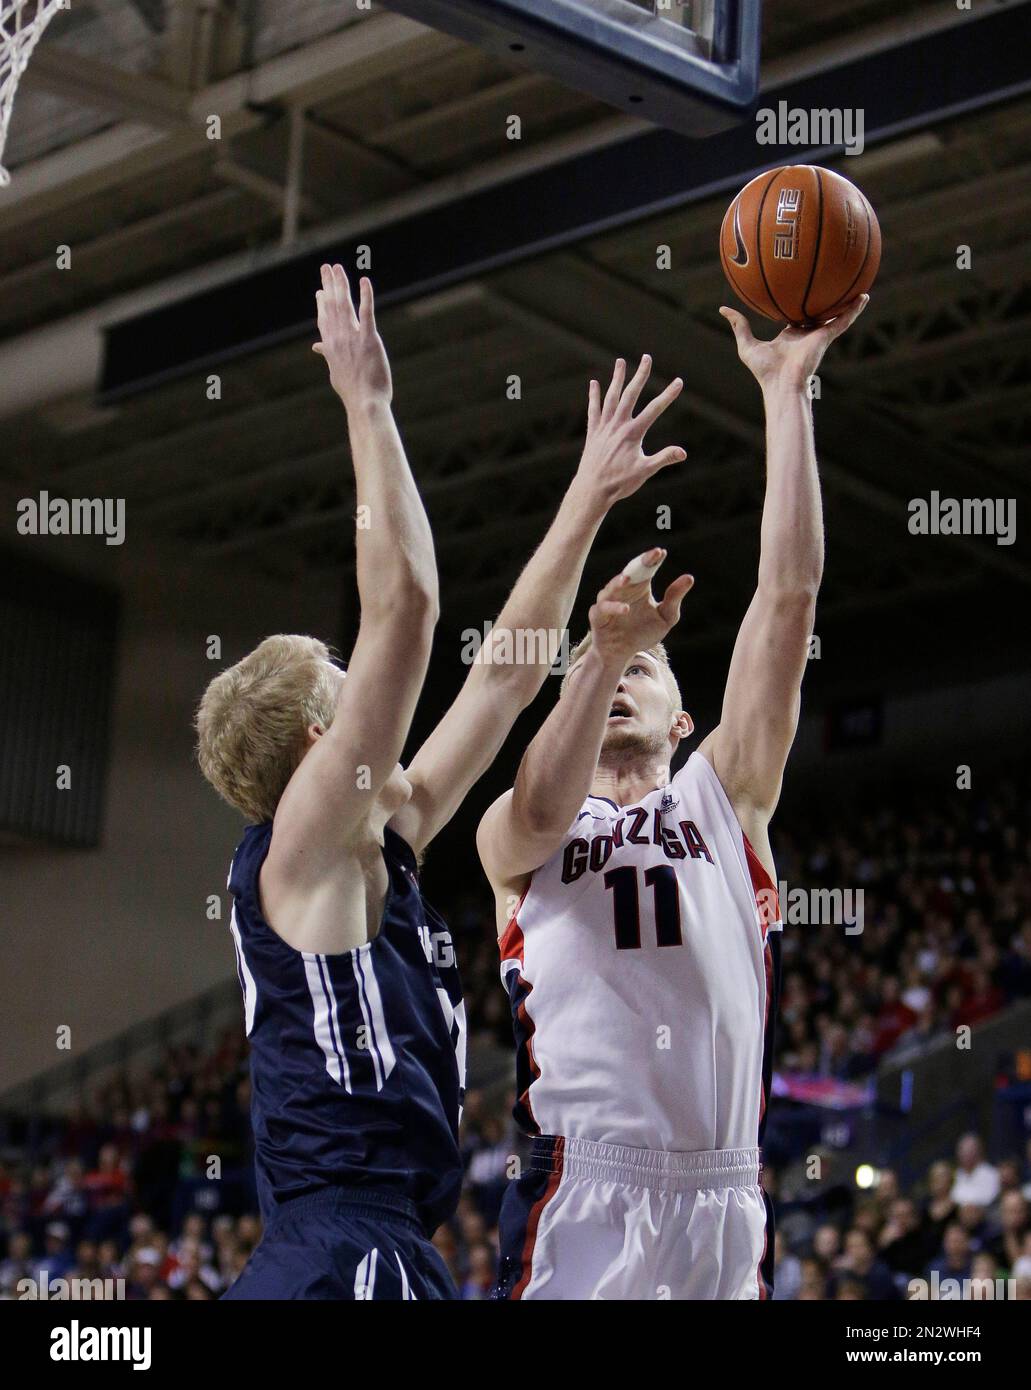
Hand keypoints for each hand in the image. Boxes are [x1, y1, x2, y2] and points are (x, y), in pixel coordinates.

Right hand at [313, 264, 391, 406]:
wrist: (364, 403)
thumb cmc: (353, 392)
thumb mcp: (335, 372)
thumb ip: (328, 355)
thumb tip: (317, 347)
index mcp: (330, 347)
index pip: (323, 319)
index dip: (321, 303)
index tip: (320, 291)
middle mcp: (338, 339)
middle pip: (331, 306)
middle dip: (328, 285)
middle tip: (326, 267)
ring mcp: (353, 338)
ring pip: (345, 305)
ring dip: (341, 285)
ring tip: (338, 268)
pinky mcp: (369, 339)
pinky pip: (367, 313)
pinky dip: (365, 296)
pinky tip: (364, 282)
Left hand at [574, 356, 685, 506]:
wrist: (591, 490)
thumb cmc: (619, 483)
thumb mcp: (645, 472)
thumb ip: (663, 458)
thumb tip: (683, 452)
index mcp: (633, 433)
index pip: (655, 409)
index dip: (668, 395)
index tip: (679, 381)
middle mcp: (618, 425)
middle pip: (631, 394)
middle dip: (640, 375)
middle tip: (647, 357)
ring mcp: (604, 427)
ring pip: (611, 397)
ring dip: (617, 379)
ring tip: (621, 362)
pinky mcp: (593, 433)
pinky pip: (594, 410)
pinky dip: (594, 396)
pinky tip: (594, 383)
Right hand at [588, 548, 693, 664]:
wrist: (623, 654)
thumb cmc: (643, 632)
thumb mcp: (666, 617)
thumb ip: (674, 599)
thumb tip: (689, 577)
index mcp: (640, 585)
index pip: (647, 568)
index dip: (653, 559)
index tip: (661, 552)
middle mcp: (623, 590)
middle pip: (631, 571)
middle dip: (640, 562)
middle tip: (652, 555)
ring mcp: (608, 601)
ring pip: (611, 588)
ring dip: (618, 582)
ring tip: (627, 579)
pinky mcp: (598, 616)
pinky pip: (603, 609)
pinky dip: (613, 608)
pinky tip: (626, 609)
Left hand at [720, 294, 868, 392]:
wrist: (781, 384)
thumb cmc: (765, 371)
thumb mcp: (747, 345)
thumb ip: (739, 327)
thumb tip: (723, 310)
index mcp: (790, 336)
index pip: (795, 316)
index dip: (797, 304)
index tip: (799, 290)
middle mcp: (806, 334)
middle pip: (816, 312)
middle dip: (822, 299)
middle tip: (828, 280)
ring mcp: (817, 335)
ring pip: (834, 314)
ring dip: (845, 301)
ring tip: (857, 285)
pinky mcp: (826, 337)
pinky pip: (843, 320)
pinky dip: (854, 310)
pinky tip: (864, 296)